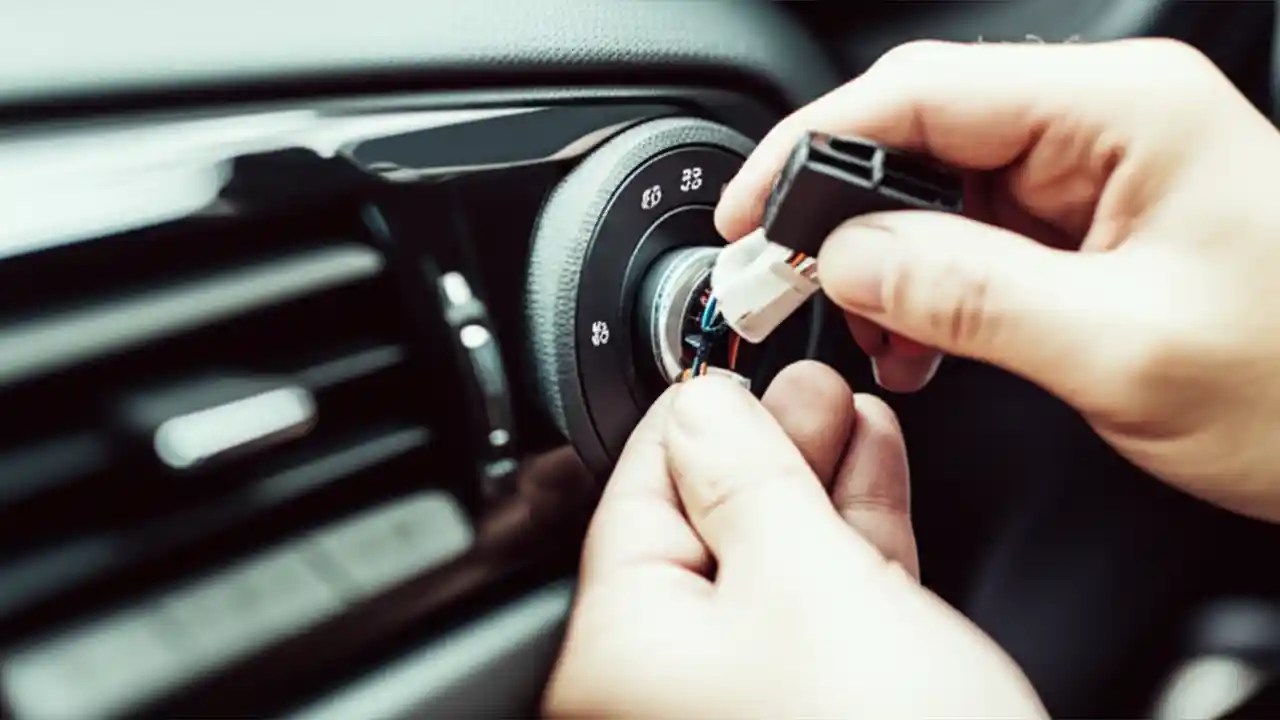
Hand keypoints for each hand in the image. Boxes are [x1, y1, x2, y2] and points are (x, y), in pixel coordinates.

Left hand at [543, 362, 1043, 717]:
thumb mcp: (804, 583)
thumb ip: (747, 481)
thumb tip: (707, 408)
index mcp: (624, 656)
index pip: (634, 501)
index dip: (689, 420)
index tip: (727, 364)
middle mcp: (671, 689)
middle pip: (707, 529)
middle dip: (762, 444)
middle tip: (801, 379)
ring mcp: (750, 705)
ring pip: (774, 564)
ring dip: (815, 479)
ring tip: (848, 407)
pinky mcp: (827, 711)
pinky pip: (824, 608)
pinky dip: (852, 538)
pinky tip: (874, 475)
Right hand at [716, 39, 1279, 520]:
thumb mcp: (1119, 347)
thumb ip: (966, 292)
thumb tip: (844, 257)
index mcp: (1120, 111)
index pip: (920, 92)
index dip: (812, 143)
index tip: (750, 208)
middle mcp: (1104, 125)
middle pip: (921, 134)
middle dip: (838, 209)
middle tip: (785, 279)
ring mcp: (1098, 176)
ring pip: (940, 192)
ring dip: (882, 260)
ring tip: (866, 327)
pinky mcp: (1091, 229)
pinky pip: (977, 238)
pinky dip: (928, 286)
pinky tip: (916, 335)